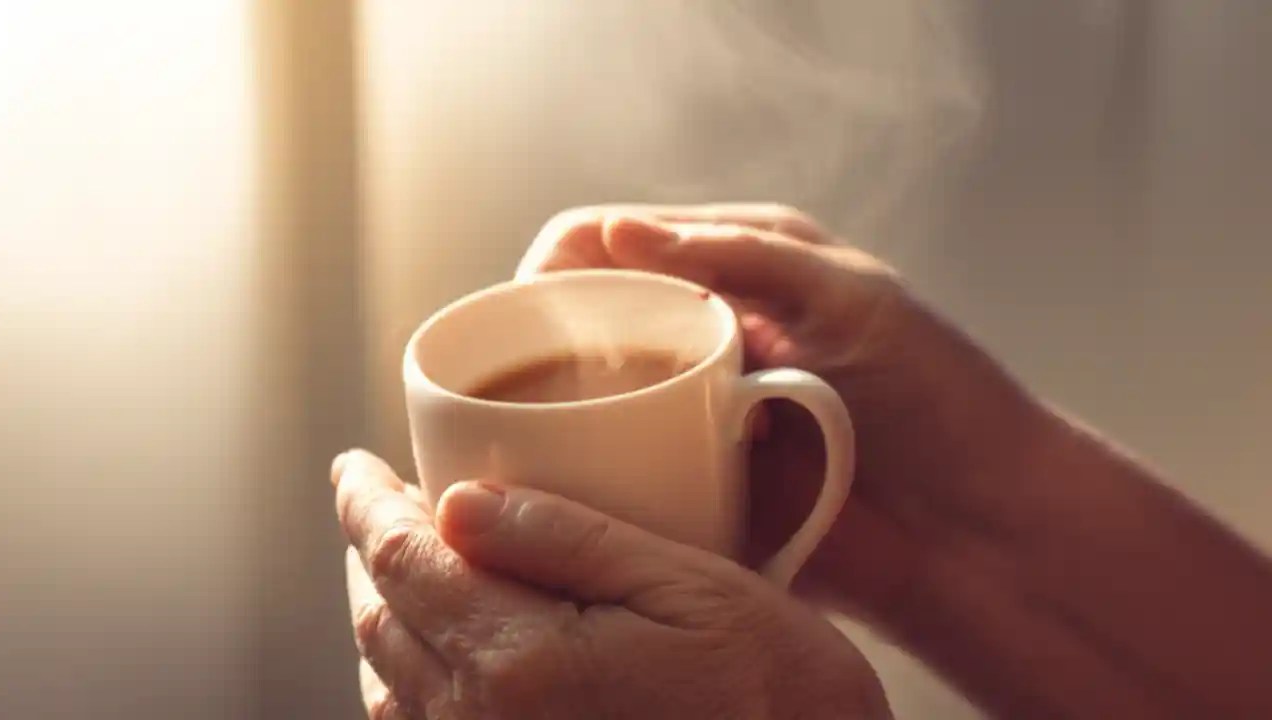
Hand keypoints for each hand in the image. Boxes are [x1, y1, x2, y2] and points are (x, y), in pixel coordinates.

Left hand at [333, 450, 890, 719]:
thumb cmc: (772, 691)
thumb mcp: (686, 586)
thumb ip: (566, 540)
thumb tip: (459, 501)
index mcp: (521, 660)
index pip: (401, 559)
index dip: (365, 503)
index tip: (352, 465)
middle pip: (381, 618)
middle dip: (370, 546)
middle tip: (381, 497)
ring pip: (388, 678)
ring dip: (381, 608)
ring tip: (400, 557)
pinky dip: (405, 673)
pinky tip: (435, 648)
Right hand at [517, 204, 1050, 620]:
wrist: (980, 529)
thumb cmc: (937, 397)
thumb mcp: (850, 298)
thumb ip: (741, 256)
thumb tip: (615, 232)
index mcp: (733, 267)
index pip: (607, 244)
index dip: (555, 268)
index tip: (525, 314)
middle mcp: (700, 332)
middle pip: (582, 319)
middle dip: (538, 341)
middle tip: (514, 385)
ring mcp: (691, 410)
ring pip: (587, 395)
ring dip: (552, 407)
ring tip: (531, 434)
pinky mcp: (693, 481)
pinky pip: (617, 467)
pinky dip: (586, 469)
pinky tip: (570, 481)